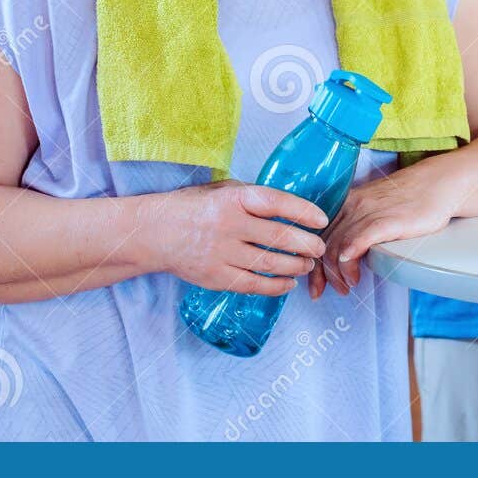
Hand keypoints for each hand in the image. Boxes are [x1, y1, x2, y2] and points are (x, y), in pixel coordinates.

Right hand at [145, 181, 327, 295]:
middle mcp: (228, 225)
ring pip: (269, 263)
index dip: (302, 210)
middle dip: (306, 244)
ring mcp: (221, 253)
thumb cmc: (194, 207)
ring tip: (307, 264)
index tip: (321, 218)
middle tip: (319, 247)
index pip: (275, 202)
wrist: (155, 233)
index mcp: (232, 199)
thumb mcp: (222, 191)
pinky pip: (253, 285)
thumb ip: (252, 198)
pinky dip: (275, 286)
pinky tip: (288, 283)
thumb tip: (289, 207)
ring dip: (295, 266)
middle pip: (278, 237)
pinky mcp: (216, 277)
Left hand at [308, 168, 459, 298]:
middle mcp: (353, 206)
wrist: (438, 183)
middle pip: (326, 244)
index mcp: (348, 203)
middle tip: (330, 291)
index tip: (315, 284)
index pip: (320, 236)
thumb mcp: (376, 209)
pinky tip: (352, 272)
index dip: (314, 263)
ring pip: (339, 246)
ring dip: (339, 273)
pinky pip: (359, 239)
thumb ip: (360, 226)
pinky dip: (350, 257)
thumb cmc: (410, 199)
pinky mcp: (386, 221)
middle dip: (323, 274)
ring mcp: (368, 212)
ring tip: (349, 286)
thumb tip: (347, 254)